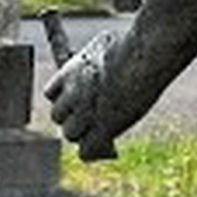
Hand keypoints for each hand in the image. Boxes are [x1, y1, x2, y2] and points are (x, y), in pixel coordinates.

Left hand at [44, 28, 132, 158]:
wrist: (144, 54)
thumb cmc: (134, 45)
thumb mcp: (106, 46)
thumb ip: (97, 61)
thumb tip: (101, 62)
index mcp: (70, 71)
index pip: (51, 94)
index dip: (66, 100)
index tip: (79, 102)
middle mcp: (72, 92)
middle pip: (58, 116)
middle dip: (73, 118)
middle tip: (93, 119)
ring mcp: (85, 112)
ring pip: (71, 134)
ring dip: (84, 135)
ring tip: (103, 133)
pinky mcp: (102, 128)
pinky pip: (87, 151)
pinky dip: (96, 151)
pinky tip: (109, 147)